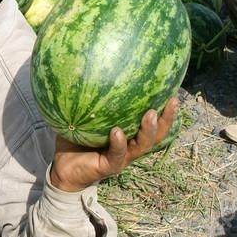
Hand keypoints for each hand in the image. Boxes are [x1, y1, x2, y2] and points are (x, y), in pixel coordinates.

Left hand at [50, 97, 178, 192]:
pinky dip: (118, 143)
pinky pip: (116, 155)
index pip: (153, 122)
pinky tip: (117, 132)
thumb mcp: (84, 118)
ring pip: (142, 146)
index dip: (166, 109)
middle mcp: (130, 146)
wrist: (62, 169)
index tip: (174, 91)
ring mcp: (121, 158)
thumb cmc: (75, 139)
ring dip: (148, 130)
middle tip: (172, 101)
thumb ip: (90, 99)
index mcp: (129, 135)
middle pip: (156, 135)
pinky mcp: (109, 167)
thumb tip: (89, 67)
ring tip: (150, 114)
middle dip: (167, 119)